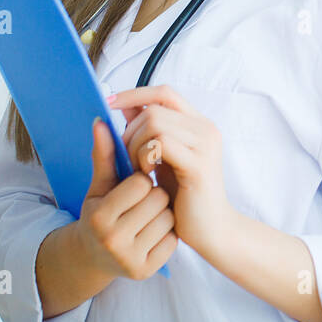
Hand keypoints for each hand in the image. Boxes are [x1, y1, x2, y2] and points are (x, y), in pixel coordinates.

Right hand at [73, 119, 176, 279]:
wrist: (95, 257)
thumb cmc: (101, 212)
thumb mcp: (100, 186)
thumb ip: (105, 154)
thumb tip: (101, 120)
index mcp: (99, 217)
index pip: (141, 182)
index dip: (144, 177)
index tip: (138, 181)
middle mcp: (112, 241)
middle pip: (158, 199)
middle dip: (156, 194)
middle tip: (144, 200)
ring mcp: (130, 259)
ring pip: (168, 218)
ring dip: (164, 212)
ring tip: (147, 216)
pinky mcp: (146, 272)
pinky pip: (172, 240)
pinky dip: (167, 233)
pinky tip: (152, 234)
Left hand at [109, 85, 229, 252]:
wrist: (211, 229)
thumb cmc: (185, 197)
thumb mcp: (161, 159)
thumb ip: (146, 132)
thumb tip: (124, 106)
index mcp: (198, 124)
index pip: (164, 92)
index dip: (134, 94)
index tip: (109, 102)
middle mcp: (205, 128)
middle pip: (154, 108)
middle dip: (130, 131)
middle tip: (128, 159)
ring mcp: (205, 144)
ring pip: (155, 123)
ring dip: (136, 146)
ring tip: (139, 168)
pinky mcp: (198, 164)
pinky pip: (160, 143)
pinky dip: (145, 156)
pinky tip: (147, 174)